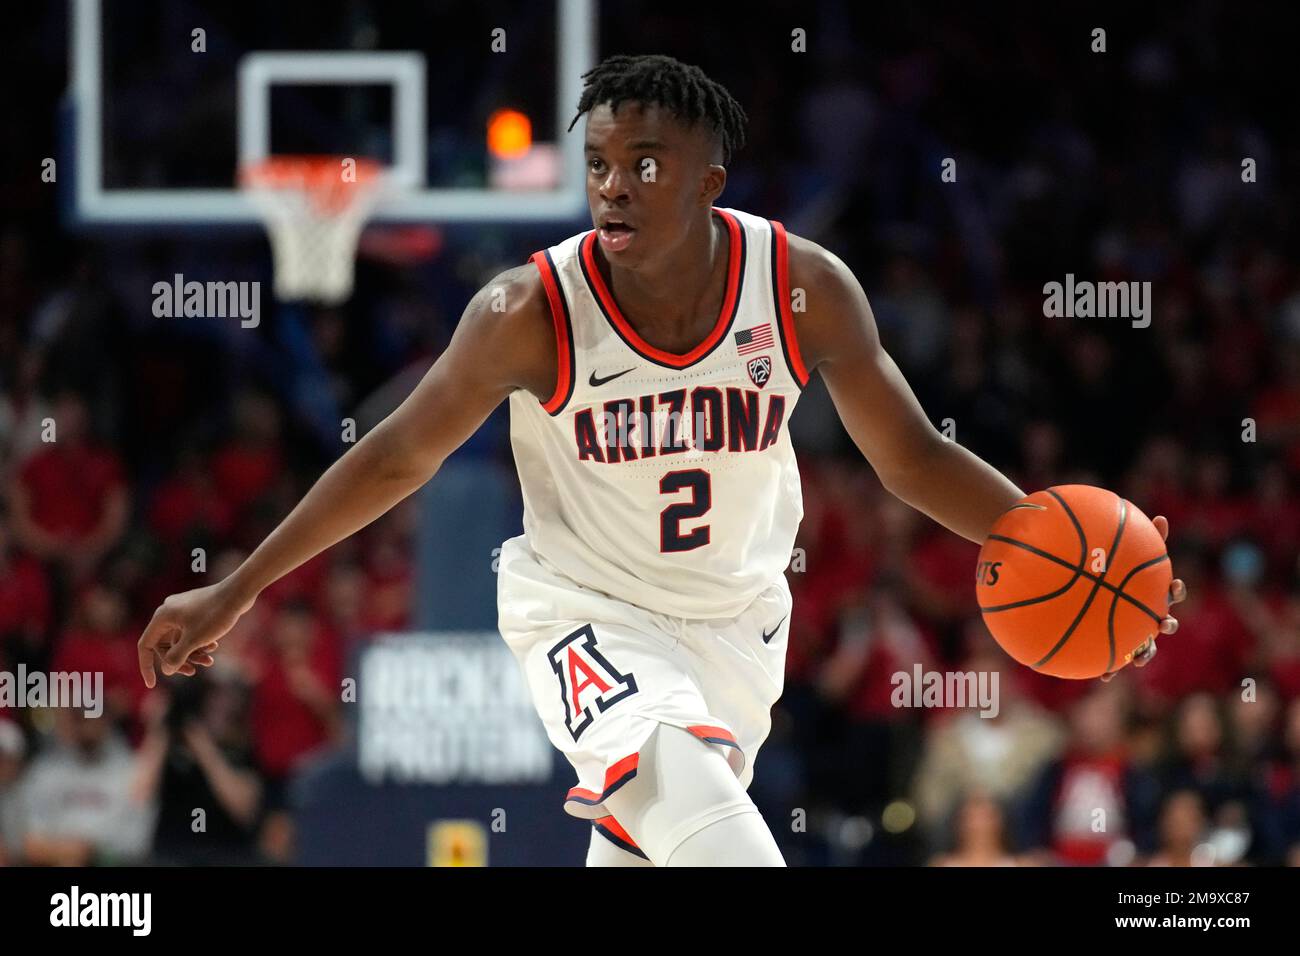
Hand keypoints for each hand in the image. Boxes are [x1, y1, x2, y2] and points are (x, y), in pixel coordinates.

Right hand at [137, 581, 253, 687]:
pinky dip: (199, 642)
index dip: (146, 666)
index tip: (152, 685)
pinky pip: (190, 632)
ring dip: (192, 653)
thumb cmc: (215, 615)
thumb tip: (166, 670)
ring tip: (209, 661)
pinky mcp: (196, 610)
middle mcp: (169, 611)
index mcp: (162, 617)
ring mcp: (182, 610)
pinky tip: (213, 647)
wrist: (239, 592)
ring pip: (180, 639)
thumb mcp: (194, 640)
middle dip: (178, 660)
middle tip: (192, 672)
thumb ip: (176, 657)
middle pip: (164, 645)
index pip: (145, 646)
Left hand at [1102, 515, 1185, 681]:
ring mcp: (1136, 633)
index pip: (1171, 590)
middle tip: (1163, 622)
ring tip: (1139, 659)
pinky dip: (1112, 669)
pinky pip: (1117, 661)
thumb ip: (1140, 539)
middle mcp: (1149, 614)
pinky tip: (1102, 677)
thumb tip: (1162, 517)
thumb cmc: (1112, 572)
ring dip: (1145, 653)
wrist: (1089, 596)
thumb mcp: (1124, 555)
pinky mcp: (1119, 648)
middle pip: (1165, 621)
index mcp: (1152, 592)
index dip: (1176, 589)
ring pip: (1147, 647)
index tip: (1175, 585)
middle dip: (1167, 624)